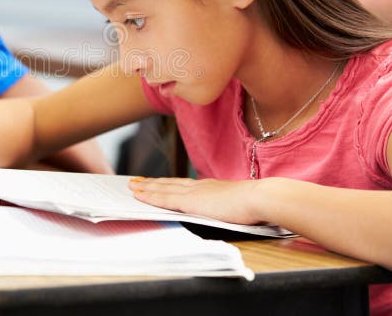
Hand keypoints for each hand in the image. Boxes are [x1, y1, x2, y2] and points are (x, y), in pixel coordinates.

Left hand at [128, 176, 263, 225]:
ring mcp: (194, 193)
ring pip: (163, 189)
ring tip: (132, 187)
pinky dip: (150, 197)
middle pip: (169, 184)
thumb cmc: (255, 204)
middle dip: (151, 183)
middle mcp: (199, 186)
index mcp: (210, 187)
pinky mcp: (191, 202)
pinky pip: (164, 199)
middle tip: (135, 181)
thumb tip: (230, 210)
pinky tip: (140, 196)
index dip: (168, 183)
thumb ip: (229, 205)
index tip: (156, 181)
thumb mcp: (238, 203)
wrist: (259, 198)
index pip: (183, 184)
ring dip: (146, 188)